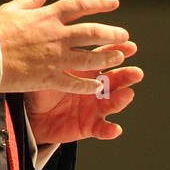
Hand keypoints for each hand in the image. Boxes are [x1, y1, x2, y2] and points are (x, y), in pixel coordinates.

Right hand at [0, 0, 130, 95]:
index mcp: (47, 17)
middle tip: (123, 35)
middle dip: (111, 34)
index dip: (99, 3)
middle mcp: (56, 36)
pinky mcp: (49, 77)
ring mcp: (54, 58)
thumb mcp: (12, 8)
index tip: (113, 3)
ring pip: (89, 58)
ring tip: (118, 57)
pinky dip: (88, 85)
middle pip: (92, 32)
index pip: (80, 5)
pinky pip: (74, 82)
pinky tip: (97, 86)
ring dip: (106, 58)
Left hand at [25, 40, 142, 143]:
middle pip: (116, 80)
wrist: (33, 116)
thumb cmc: (41, 89)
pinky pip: (102, 129)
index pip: (105, 58)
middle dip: (127, 76)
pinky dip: (109, 130)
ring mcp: (95, 107)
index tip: (130, 46)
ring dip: (121, 99)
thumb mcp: (47, 73)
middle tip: (136, 73)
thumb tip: (53, 39)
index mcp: (87, 71)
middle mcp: (96, 88)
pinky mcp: (90, 126)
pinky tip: (115, 129)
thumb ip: (55, 60)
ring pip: (113, 103)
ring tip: (127, 95)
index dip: (118, 52)